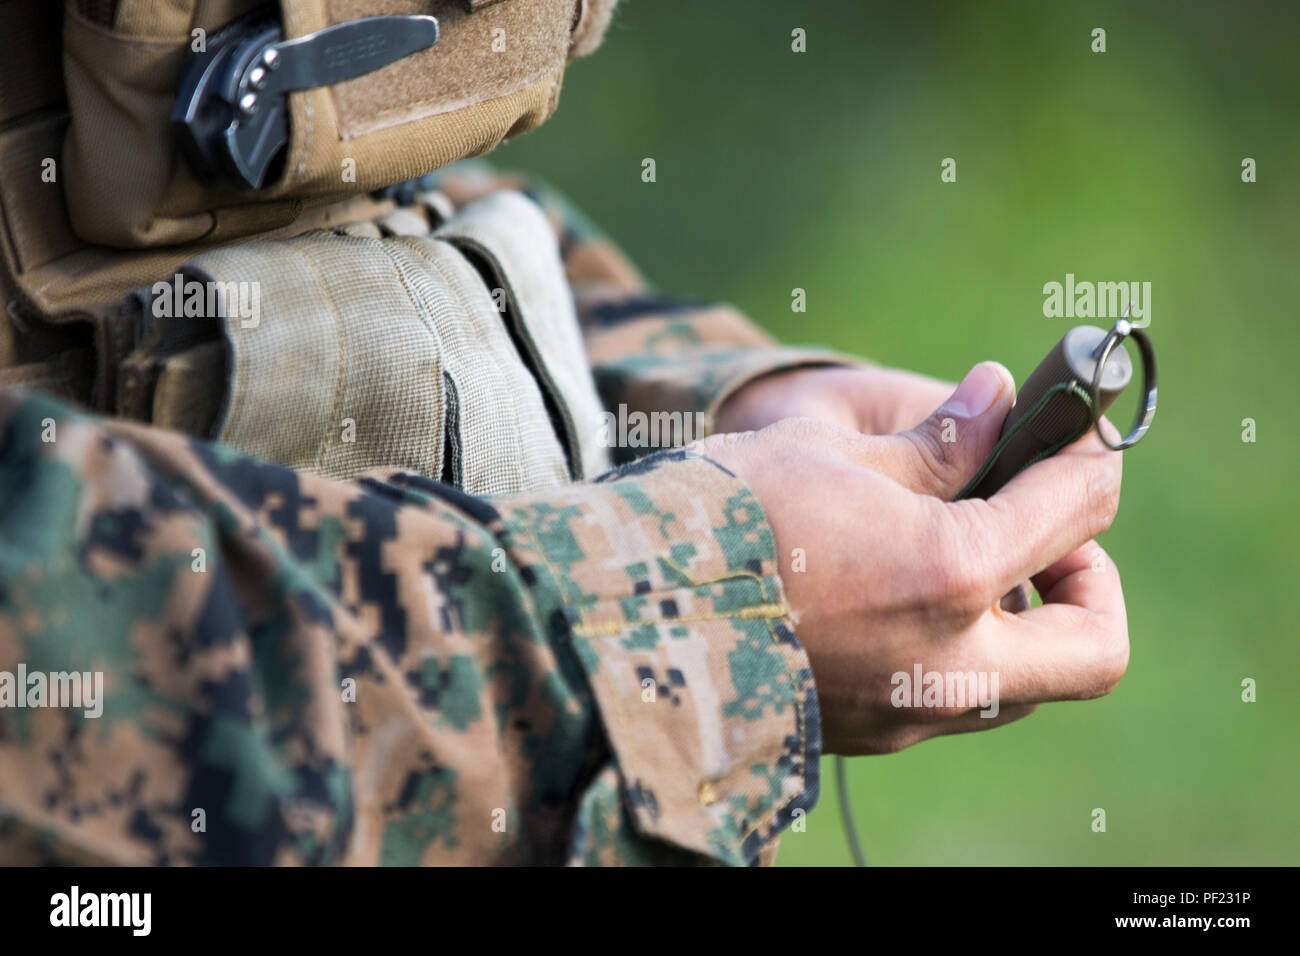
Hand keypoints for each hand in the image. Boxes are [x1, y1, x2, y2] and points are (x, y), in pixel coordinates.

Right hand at [691, 363, 1128, 755]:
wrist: (622, 619)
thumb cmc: (718, 519)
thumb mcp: (828, 454)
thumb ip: (936, 439)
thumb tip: (998, 396)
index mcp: (949, 573)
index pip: (1077, 509)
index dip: (1088, 457)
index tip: (1075, 434)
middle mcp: (950, 662)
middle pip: (1095, 645)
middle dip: (1087, 577)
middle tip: (1039, 529)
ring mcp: (912, 711)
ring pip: (1029, 680)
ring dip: (1025, 619)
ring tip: (961, 556)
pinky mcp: (873, 734)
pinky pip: (958, 698)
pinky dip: (963, 645)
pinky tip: (900, 594)